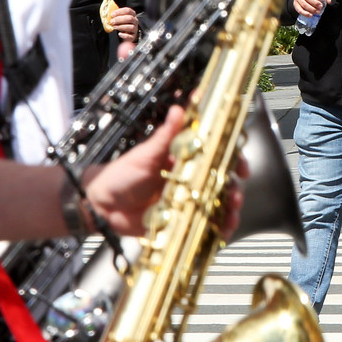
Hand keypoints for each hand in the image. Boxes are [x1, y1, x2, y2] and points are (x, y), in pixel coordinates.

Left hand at [81, 106, 247, 239]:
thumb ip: (165, 135)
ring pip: (216, 205)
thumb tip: (178, 109)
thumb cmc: (119, 176)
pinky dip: (216, 229)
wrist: (100, 206)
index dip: (233, 161)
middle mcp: (189, 179)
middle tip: (235, 198)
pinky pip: (204, 225)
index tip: (241, 168)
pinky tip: (222, 232)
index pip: (216, 156)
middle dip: (233, 191)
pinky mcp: (180, 220)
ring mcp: (186, 201)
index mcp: (184, 160)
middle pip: (221, 183)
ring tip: (230, 218)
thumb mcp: (144, 155)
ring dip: (228, 211)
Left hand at [109, 7, 138, 41]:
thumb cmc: (122, 24)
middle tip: (112, 21)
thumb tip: (108, 13)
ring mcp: (135, 29)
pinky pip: (130, 36)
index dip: (119, 12)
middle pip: (130, 18)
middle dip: (119, 19)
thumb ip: (116, 15)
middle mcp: (135, 21)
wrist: (128, 34)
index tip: (112, 14)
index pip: (128, 10)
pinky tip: (120, 34)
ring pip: (131, 27)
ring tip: (114, 27)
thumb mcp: (121, 17)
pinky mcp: (133, 36)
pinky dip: (124, 35)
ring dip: (121, 27)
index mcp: (132, 14)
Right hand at [292, 0, 324, 16]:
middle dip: (315, 4)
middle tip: (320, 7)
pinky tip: (310, 15)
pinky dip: (305, 13)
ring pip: (304, 4)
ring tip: (317, 12)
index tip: (321, 1)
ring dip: (311, 9)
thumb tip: (329, 1)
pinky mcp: (295, 4)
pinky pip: (299, 10)